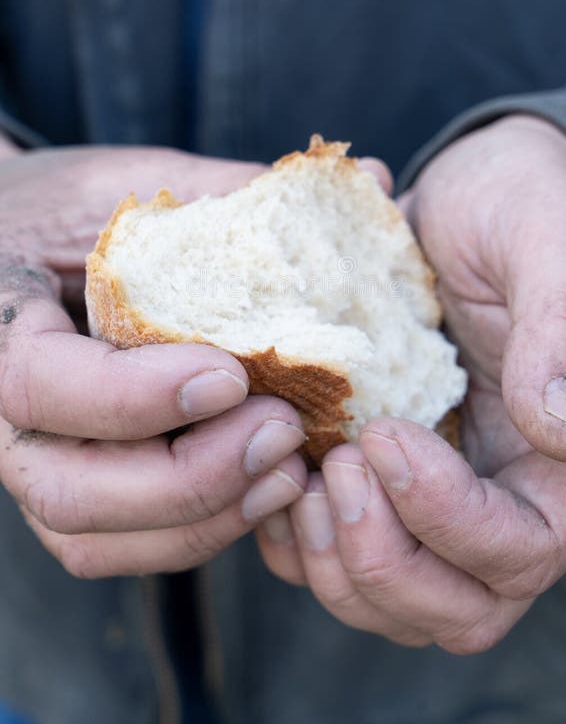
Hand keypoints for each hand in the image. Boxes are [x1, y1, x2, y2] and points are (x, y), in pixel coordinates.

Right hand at [0, 145, 308, 574]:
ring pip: (95, 538)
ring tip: (289, 468)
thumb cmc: (66, 208)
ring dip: (203, 519)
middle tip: (281, 429)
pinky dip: (197, 533)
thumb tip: (371, 177)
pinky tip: (266, 488)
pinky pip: (122, 546)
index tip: (231, 374)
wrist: (13, 245)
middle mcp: (1, 415)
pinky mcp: (77, 485)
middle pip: (69, 492)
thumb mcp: (129, 183)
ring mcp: (35, 460)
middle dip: (188, 478)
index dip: (134, 396)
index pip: (35, 384)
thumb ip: (231, 190)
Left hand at [256, 116, 565, 651]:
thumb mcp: (550, 239)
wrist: (467, 194)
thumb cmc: (521, 201)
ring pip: (387, 597)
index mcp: (562, 460)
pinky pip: (332, 550)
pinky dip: (293, 536)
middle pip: (454, 605)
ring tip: (295, 476)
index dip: (449, 518)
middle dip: (383, 560)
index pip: (519, 547)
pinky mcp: (377, 475)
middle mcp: (501, 495)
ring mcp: (434, 493)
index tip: (386, 436)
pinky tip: (268, 469)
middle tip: (336, 471)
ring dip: (328, 560)